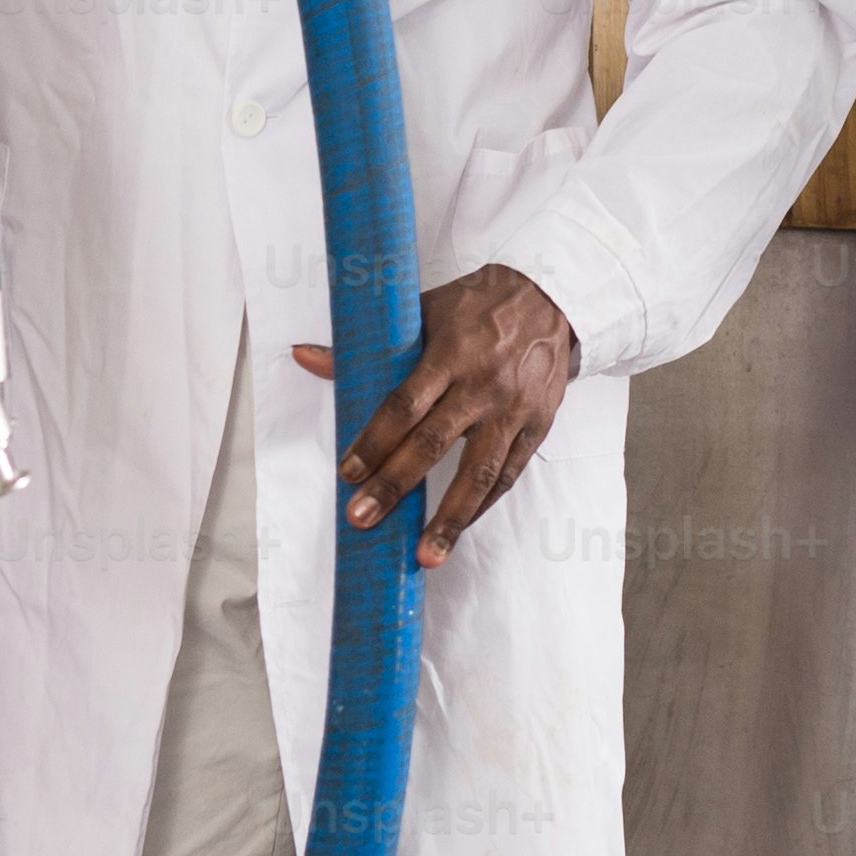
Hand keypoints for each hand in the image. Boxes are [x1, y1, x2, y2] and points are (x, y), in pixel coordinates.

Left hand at [293, 266, 576, 564]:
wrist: (551, 299)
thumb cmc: (477, 307)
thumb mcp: (422, 313)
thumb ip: (368, 347)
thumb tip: (305, 356)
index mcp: (450, 352)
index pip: (404, 404)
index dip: (375, 441)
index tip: (348, 472)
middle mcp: (482, 384)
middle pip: (432, 444)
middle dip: (395, 485)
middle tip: (363, 518)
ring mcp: (513, 409)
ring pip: (478, 473)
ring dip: (450, 518)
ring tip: (424, 556)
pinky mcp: (537, 426)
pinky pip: (506, 474)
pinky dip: (481, 505)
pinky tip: (456, 530)